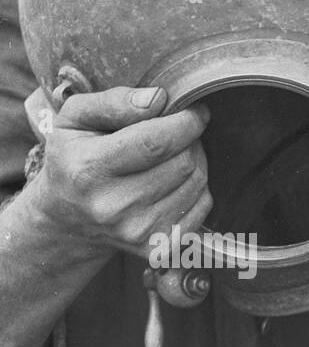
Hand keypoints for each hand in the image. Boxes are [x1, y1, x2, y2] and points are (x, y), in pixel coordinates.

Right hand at [24, 85, 212, 260]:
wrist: (68, 218)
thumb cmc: (74, 159)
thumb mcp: (74, 119)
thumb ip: (113, 102)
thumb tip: (159, 99)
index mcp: (89, 170)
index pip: (155, 142)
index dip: (185, 122)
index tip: (195, 111)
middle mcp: (114, 207)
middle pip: (183, 163)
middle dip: (190, 140)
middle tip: (179, 133)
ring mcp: (139, 232)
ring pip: (198, 184)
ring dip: (196, 162)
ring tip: (174, 156)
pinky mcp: (159, 248)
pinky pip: (202, 207)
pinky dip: (197, 189)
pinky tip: (174, 182)